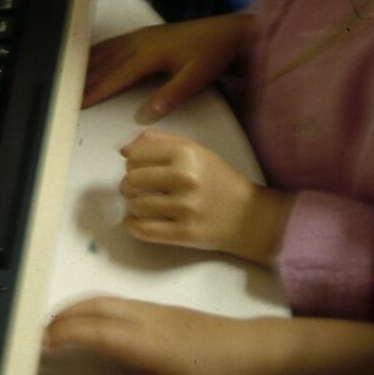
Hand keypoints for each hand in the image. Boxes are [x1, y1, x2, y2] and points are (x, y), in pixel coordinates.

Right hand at [44, 297, 265, 374]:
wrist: (250, 349)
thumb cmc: (214, 373)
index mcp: (141, 339)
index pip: (90, 329)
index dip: (62, 333)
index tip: (41, 342)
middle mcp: (141, 317)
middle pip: (91, 306)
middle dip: (62, 316)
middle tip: (42, 333)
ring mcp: (151, 310)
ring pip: (103, 300)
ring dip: (76, 309)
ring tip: (60, 326)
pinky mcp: (160, 310)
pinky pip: (115, 301)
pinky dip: (94, 308)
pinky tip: (94, 324)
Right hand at [83, 14, 252, 118]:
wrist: (229, 31)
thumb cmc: (214, 54)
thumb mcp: (197, 77)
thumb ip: (171, 95)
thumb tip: (146, 114)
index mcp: (149, 54)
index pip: (115, 75)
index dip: (95, 90)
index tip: (77, 102)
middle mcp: (139, 43)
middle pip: (103, 63)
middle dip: (82, 79)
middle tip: (63, 94)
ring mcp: (140, 36)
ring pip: (105, 52)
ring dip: (85, 65)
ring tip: (67, 77)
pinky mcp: (144, 35)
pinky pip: (112, 44)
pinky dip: (96, 52)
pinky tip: (90, 57)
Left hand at [119, 129, 291, 263]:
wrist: (250, 216)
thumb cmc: (217, 179)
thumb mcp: (194, 149)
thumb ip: (158, 141)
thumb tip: (123, 150)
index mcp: (186, 153)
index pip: (135, 156)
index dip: (131, 164)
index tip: (139, 170)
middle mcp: (186, 177)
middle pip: (131, 180)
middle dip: (128, 186)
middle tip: (136, 190)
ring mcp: (186, 207)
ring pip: (136, 206)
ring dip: (133, 207)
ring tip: (143, 205)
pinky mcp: (186, 232)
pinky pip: (143, 230)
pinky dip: (133, 226)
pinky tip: (136, 221)